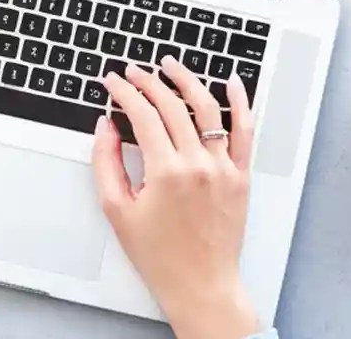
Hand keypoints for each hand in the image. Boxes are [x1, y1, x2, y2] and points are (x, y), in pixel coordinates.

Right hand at [92, 57, 257, 338]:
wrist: (200, 284)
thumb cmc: (159, 255)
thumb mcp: (117, 210)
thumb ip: (106, 163)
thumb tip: (105, 127)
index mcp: (165, 172)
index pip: (142, 115)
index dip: (124, 92)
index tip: (113, 82)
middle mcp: (197, 164)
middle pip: (172, 106)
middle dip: (148, 82)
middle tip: (134, 71)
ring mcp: (224, 167)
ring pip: (207, 109)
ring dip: (187, 80)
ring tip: (171, 65)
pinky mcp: (241, 175)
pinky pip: (245, 130)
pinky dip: (240, 103)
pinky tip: (232, 82)